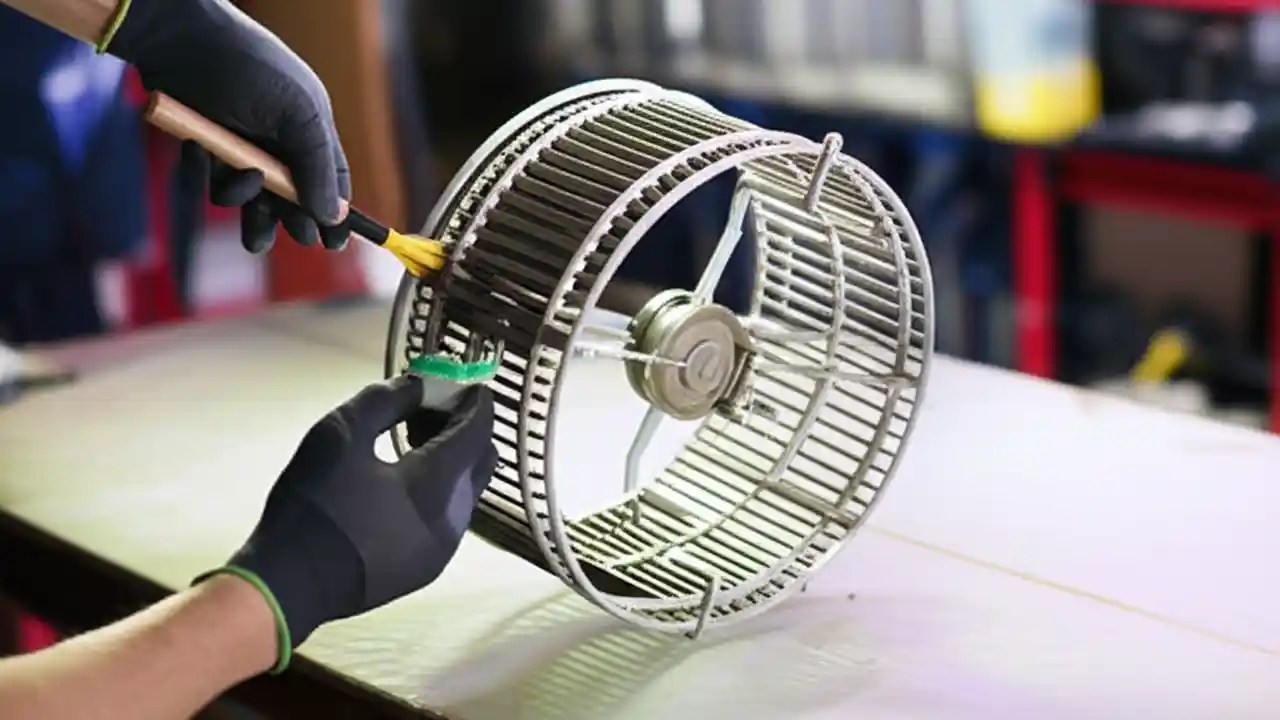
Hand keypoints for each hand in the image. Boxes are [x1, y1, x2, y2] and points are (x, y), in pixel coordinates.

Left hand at [106, 0, 350, 252]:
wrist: (177, 40)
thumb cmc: (247, 66)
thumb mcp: (298, 112)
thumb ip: (318, 165)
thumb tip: (335, 215)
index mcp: (310, 128)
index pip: (332, 180)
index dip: (334, 212)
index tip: (333, 243)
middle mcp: (278, 142)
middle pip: (292, 198)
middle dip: (291, 219)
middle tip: (295, 234)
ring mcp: (242, 148)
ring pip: (251, 200)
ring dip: (246, 204)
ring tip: (240, 187)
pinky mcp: (207, 151)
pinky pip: (212, 182)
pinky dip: (204, 174)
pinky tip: (196, 151)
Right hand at [209, 376, 496, 669]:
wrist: (290, 584)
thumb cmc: (314, 504)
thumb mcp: (340, 434)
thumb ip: (387, 400)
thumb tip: (419, 386)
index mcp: (437, 483)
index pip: (478, 431)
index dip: (476, 402)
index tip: (466, 383)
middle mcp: (454, 518)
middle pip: (481, 461)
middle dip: (468, 429)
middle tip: (433, 409)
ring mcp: (444, 548)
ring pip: (467, 490)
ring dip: (453, 460)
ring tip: (413, 441)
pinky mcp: (427, 567)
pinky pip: (450, 516)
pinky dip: (441, 490)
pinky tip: (403, 482)